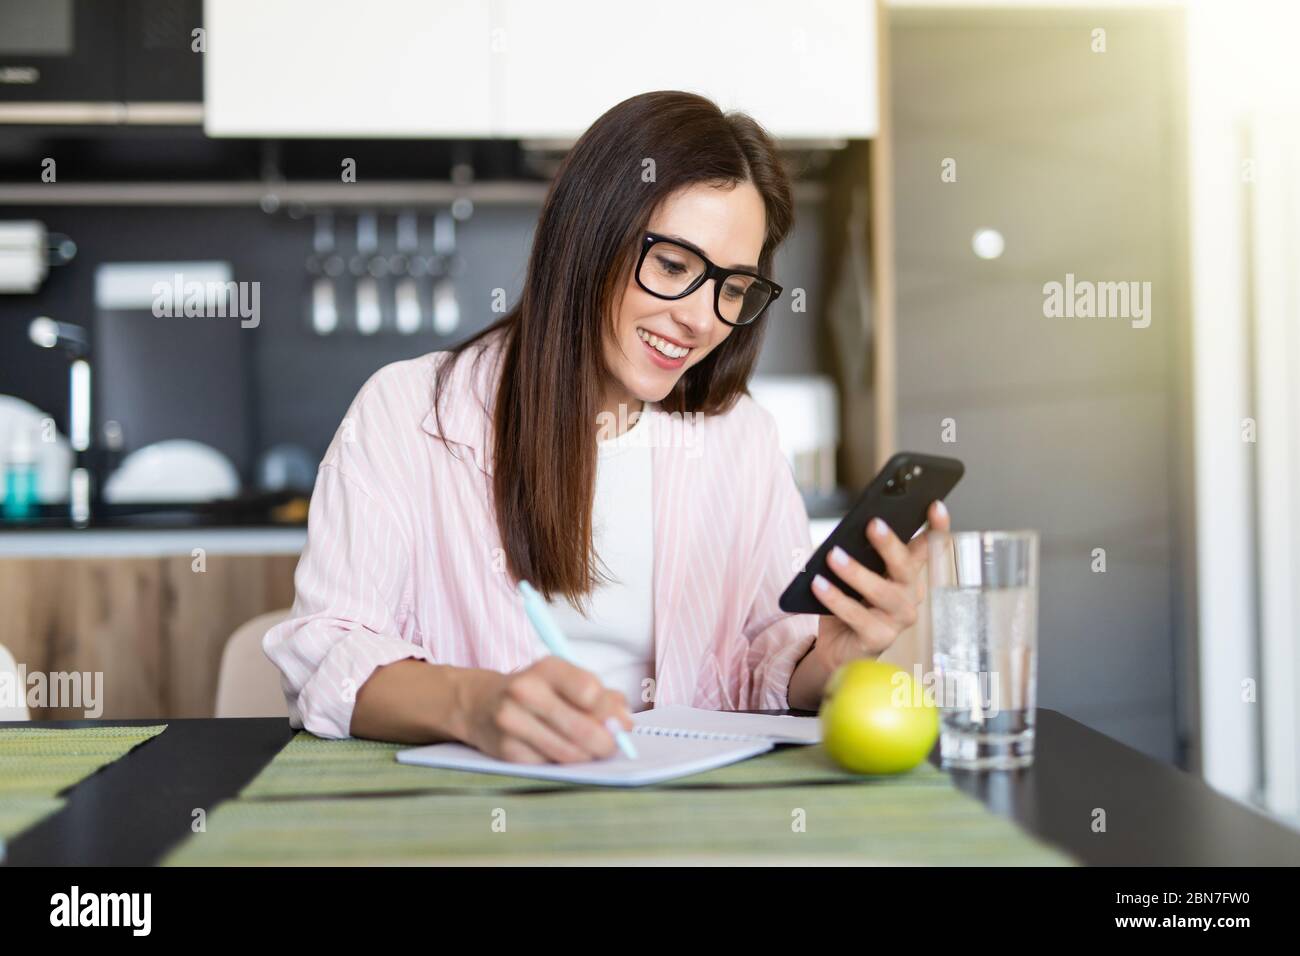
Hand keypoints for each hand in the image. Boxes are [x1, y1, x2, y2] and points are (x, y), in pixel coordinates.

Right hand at [462, 657, 632, 763]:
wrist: (479, 703)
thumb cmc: (536, 690)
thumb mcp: (566, 679)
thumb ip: (602, 695)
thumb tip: (625, 723)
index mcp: (547, 667)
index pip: (590, 691)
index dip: (612, 712)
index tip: (620, 722)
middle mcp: (525, 692)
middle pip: (583, 728)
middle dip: (607, 743)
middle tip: (614, 746)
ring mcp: (512, 723)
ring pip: (570, 753)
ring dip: (589, 757)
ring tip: (592, 751)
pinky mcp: (507, 752)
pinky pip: (551, 766)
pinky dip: (564, 764)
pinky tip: (562, 753)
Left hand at [810, 500, 950, 672]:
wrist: (837, 645)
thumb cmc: (849, 601)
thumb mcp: (856, 572)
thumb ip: (860, 554)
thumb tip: (848, 536)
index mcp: (908, 573)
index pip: (929, 547)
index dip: (937, 527)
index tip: (935, 504)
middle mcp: (910, 595)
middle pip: (906, 568)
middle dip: (890, 544)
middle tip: (873, 524)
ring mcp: (898, 619)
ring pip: (882, 592)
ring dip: (856, 572)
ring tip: (833, 556)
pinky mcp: (879, 639)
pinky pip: (858, 617)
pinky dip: (836, 599)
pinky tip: (819, 584)